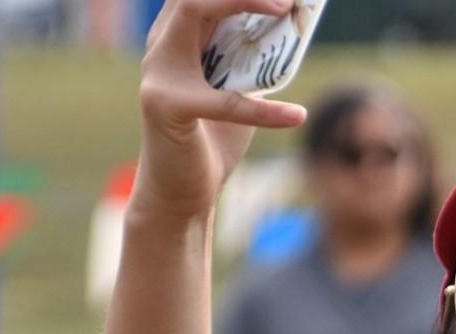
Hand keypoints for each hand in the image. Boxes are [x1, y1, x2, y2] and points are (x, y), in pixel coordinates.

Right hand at [133, 0, 306, 220]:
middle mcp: (160, 49)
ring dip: (241, 4)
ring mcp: (158, 74)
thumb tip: (292, 33)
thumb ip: (251, 63)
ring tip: (287, 12)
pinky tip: (297, 115)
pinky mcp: (167, 107)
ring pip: (192, 13)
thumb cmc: (210, 140)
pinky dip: (264, 109)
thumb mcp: (237, 91)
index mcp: (175, 41)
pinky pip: (223, 100)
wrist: (181, 193)